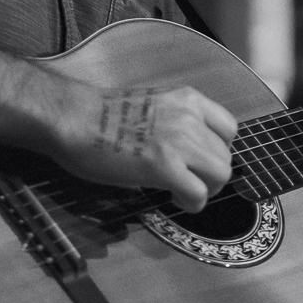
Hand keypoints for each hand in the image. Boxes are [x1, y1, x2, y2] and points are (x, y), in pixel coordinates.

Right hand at [43, 78, 237, 212]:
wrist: (74, 118)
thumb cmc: (100, 114)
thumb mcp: (152, 106)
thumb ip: (175, 123)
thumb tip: (186, 152)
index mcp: (187, 99)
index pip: (229, 128)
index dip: (217, 149)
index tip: (199, 159)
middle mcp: (190, 116)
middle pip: (226, 156)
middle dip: (211, 174)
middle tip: (189, 181)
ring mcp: (179, 141)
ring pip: (220, 175)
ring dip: (205, 189)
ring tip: (183, 192)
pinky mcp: (165, 166)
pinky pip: (198, 194)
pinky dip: (190, 203)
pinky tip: (174, 199)